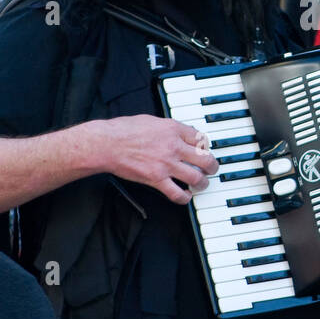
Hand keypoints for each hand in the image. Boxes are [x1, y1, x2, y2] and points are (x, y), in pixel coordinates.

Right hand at [94, 114, 217, 203]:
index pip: (201, 138)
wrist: (107, 144)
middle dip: (212, 166)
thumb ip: (168, 128)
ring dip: (202, 183)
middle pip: (205, 159)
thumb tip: (178, 133)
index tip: (205, 150)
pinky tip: (185, 196)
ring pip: (196, 178)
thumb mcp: (152, 120)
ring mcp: (166, 164)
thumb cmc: (123, 130)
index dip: (206, 146)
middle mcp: (173, 146)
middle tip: (211, 169)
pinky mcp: (156, 179)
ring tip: (201, 184)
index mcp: (173, 129)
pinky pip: (177, 193)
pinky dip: (184, 197)